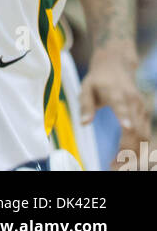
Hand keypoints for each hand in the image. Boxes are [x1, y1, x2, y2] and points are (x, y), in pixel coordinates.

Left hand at [79, 46, 150, 167]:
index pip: (121, 104)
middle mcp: (132, 101)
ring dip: (133, 155)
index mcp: (115, 92)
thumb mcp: (86, 87)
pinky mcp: (145, 116)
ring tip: (115, 166)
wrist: (117, 64)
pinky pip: (144, 137)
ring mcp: (141, 109)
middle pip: (135, 128)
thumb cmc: (98, 79)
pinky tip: (123, 160)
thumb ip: (85, 105)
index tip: (127, 127)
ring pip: (143, 136)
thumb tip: (84, 124)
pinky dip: (136, 151)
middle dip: (127, 150)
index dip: (124, 116)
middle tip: (113, 166)